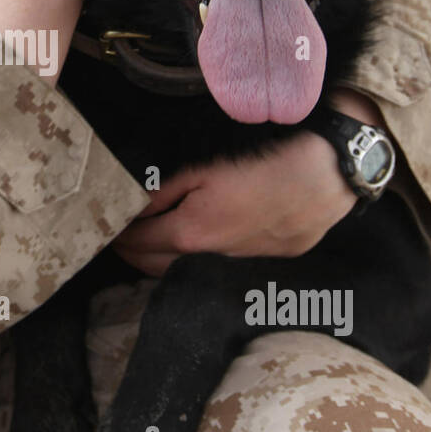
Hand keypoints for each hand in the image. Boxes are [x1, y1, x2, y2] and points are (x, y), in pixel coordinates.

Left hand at [111, 86, 387, 276]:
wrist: (325, 176)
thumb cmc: (261, 162)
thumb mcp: (203, 168)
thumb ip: (164, 192)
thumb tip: (134, 208)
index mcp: (190, 233)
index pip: (136, 245)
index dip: (117, 237)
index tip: (105, 227)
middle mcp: (210, 258)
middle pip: (155, 267)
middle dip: (132, 254)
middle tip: (119, 238)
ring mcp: (239, 264)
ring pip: (186, 270)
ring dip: (164, 258)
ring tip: (151, 239)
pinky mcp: (266, 261)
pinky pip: (220, 265)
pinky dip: (200, 256)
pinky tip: (201, 237)